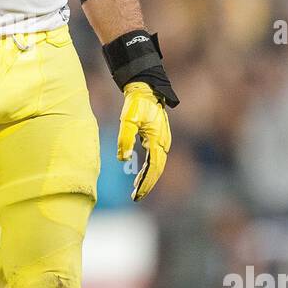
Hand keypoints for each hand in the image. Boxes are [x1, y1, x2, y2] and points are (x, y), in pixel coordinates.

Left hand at [117, 81, 171, 200]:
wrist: (146, 89)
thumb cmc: (136, 104)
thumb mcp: (128, 119)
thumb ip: (125, 138)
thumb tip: (123, 159)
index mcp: (158, 140)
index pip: (153, 167)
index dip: (146, 182)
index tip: (137, 194)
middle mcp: (163, 143)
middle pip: (157, 169)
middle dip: (147, 184)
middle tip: (136, 197)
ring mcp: (163, 141)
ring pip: (157, 165)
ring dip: (148, 178)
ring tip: (136, 190)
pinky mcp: (159, 139)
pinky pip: (155, 159)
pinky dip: (148, 169)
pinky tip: (140, 175)